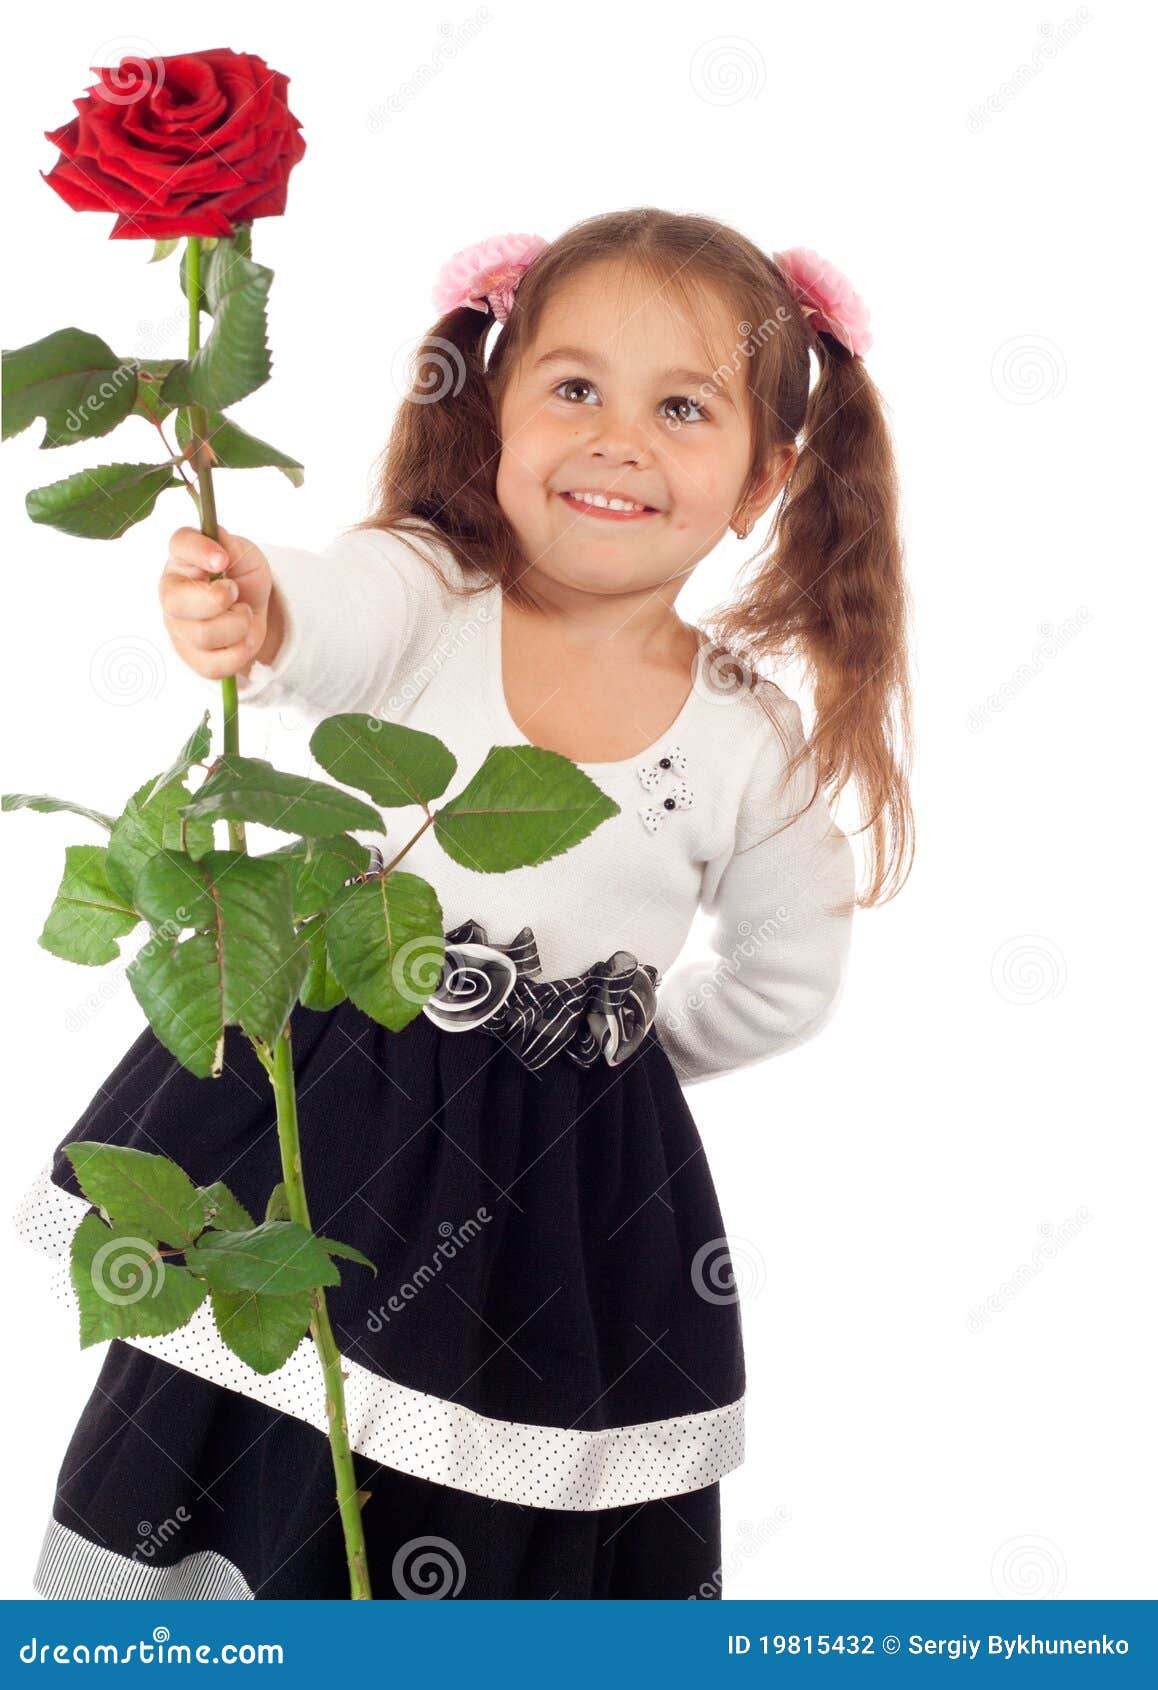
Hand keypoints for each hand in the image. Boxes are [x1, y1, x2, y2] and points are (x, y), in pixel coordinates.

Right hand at [159, 526, 281, 680]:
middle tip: (236, 594)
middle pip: (177, 602)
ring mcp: (177, 627)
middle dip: (218, 600)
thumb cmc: (242, 576)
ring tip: (243, 614)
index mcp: (182, 558)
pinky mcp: (191, 657)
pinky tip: (242, 637)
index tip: (223, 560)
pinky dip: (239, 652)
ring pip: (202, 636)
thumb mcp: (244, 554)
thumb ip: (231, 545)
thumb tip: (220, 546)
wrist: (255, 608)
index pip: (180, 544)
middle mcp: (171, 592)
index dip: (200, 551)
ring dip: (238, 625)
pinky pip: (213, 665)